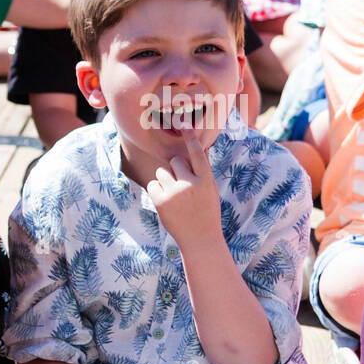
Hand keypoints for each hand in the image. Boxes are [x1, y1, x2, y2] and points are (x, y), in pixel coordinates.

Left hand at [146, 127, 222, 250]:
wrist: (200, 239)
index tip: (184, 124)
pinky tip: (166, 202)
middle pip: (175, 161)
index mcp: (206, 180)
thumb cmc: (206, 212)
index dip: (190, 138)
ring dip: (165, 180)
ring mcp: (175, 193)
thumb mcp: (210, 190)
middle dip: (175, 169)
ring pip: (161, 172)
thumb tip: (197, 150)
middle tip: (182, 185)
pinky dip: (157, 191)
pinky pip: (153, 184)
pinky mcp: (161, 201)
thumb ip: (202, 171)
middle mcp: (191, 184)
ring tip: (175, 196)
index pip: (197, 154)